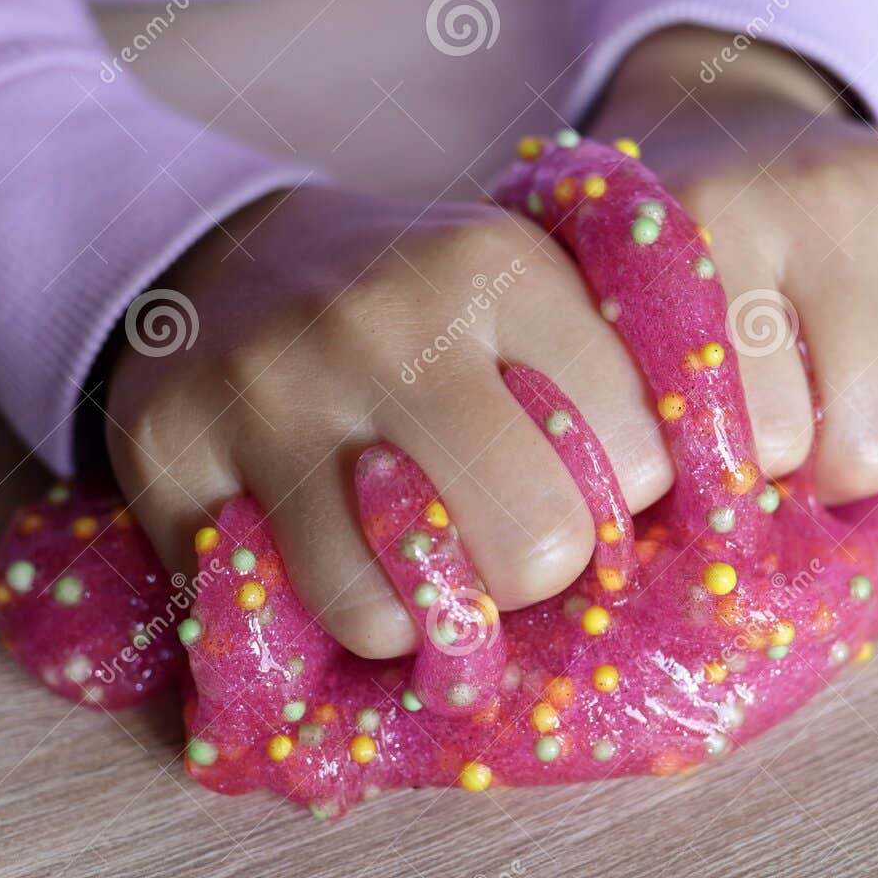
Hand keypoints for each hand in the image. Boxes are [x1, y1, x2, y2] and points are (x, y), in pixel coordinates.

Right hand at [106, 188, 677, 657]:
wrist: (224, 264)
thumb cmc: (410, 311)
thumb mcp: (520, 294)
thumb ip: (605, 380)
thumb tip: (697, 526)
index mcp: (502, 267)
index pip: (637, 453)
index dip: (623, 495)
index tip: (584, 477)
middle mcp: (391, 320)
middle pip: (534, 544)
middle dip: (532, 572)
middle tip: (504, 546)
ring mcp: (275, 387)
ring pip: (400, 607)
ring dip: (422, 614)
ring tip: (412, 557)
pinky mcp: (179, 453)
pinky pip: (298, 609)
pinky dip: (333, 610)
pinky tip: (332, 557)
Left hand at [586, 27, 877, 500]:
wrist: (729, 123)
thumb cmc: (672, 256)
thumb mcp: (621, 307)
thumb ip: (646, 396)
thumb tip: (699, 533)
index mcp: (708, 232)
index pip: (762, 435)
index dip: (751, 478)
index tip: (727, 464)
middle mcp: (814, 205)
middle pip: (870, 439)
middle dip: (834, 471)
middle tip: (800, 448)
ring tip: (850, 402)